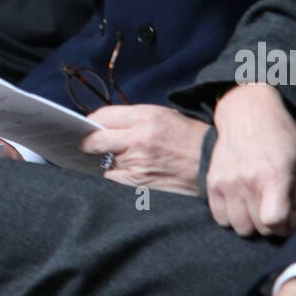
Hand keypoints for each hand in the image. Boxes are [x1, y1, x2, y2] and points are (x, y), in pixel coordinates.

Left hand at [78, 103, 206, 192]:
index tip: (88, 125)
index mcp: (143, 117)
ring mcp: (137, 162)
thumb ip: (132, 118)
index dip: (90, 122)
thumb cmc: (186, 134)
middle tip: (85, 143)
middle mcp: (137, 139)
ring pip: (103, 160)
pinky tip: (116, 167)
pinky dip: (111, 172)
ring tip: (105, 154)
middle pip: (95, 140)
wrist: (210, 160)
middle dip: (87, 142)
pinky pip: (112, 176)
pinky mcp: (139, 181)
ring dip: (101, 158)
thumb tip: (104, 124)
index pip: (102, 116)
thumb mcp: (161, 114)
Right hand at [207, 81, 295, 236]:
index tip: (290, 219)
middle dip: (272, 225)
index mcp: (274, 175)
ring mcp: (227, 182)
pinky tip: (242, 202)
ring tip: (258, 206)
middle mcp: (248, 180)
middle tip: (275, 208)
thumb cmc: (281, 137)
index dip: (286, 228)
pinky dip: (232, 217)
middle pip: (259, 229)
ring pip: (239, 227)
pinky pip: (220, 218)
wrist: (247, 113)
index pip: (274, 222)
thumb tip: (295, 223)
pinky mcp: (213, 182)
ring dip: (251, 223)